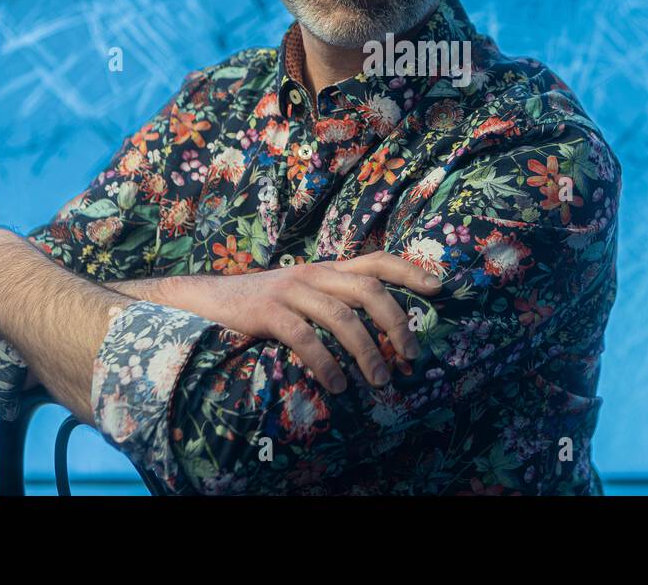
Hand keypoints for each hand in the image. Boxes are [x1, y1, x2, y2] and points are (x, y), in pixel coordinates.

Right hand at [164, 252, 441, 393]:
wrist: (207, 300)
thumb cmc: (264, 303)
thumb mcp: (304, 292)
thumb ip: (335, 300)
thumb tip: (379, 332)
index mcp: (327, 268)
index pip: (376, 260)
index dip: (410, 270)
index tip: (439, 289)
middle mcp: (314, 273)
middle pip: (368, 288)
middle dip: (396, 322)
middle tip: (411, 356)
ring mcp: (290, 290)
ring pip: (341, 316)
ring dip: (367, 351)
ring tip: (380, 381)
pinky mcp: (267, 312)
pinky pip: (304, 337)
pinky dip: (325, 362)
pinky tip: (337, 386)